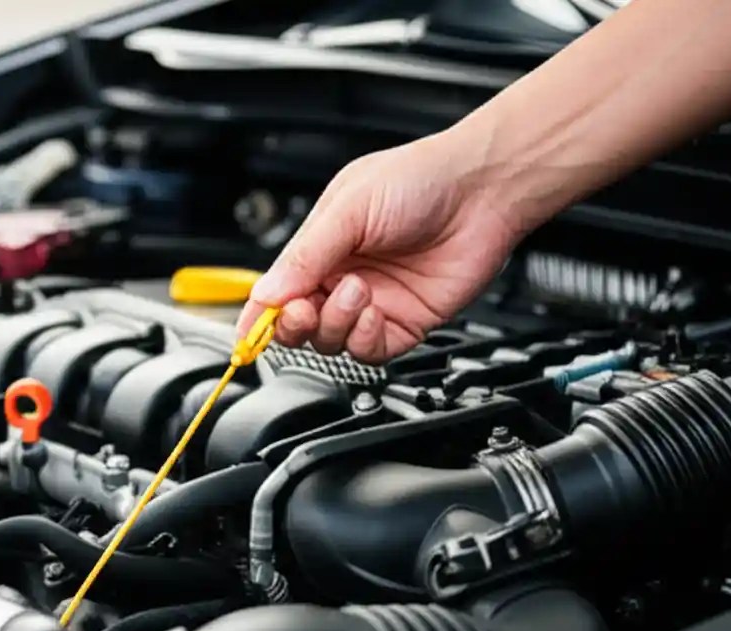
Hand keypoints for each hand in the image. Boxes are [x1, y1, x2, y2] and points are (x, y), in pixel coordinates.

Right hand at [238, 131, 524, 363]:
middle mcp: (342, 278)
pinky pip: (369, 351)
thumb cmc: (420, 180)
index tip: (247, 334)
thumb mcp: (350, 208)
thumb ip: (306, 254)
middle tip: (303, 308)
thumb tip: (266, 292)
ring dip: (336, 322)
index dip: (258, 317)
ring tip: (358, 290)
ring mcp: (372, 303)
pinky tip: (375, 311)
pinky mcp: (404, 323)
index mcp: (320, 247)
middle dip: (293, 323)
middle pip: (297, 325)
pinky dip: (364, 338)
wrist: (483, 190)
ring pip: (331, 341)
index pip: (276, 292)